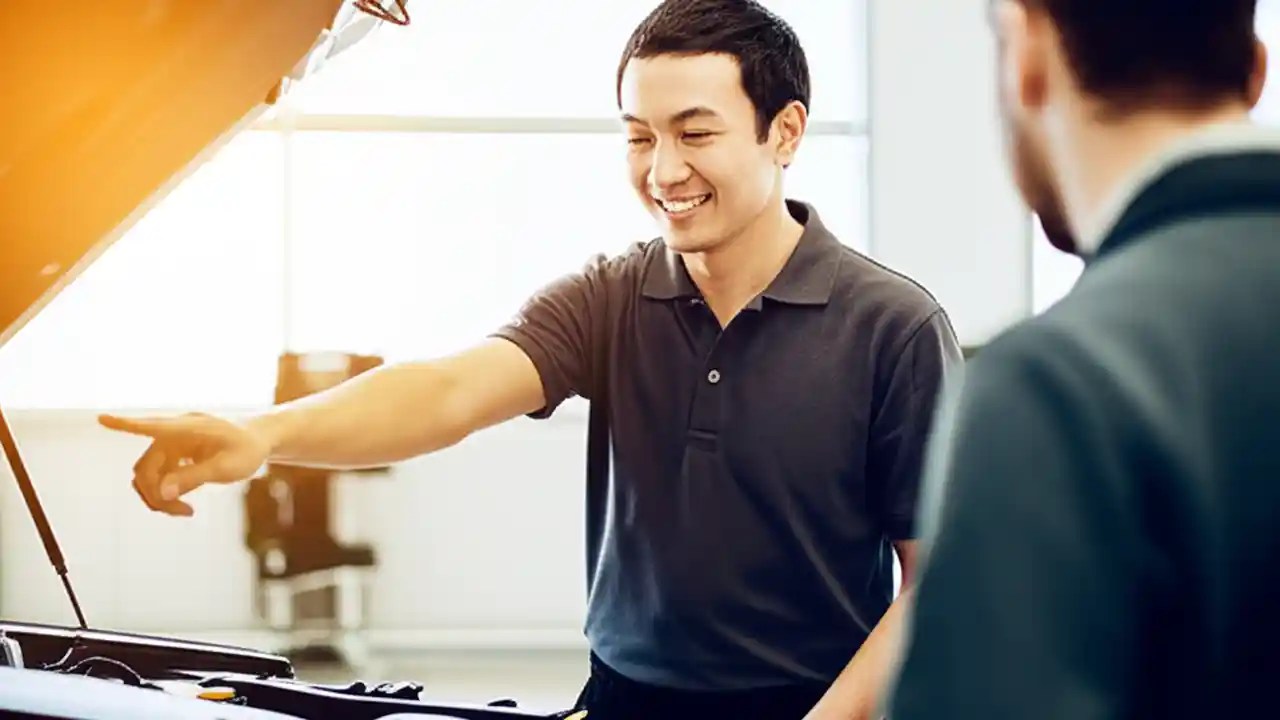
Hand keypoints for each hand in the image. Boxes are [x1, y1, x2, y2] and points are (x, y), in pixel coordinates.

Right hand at [98, 412, 273, 516]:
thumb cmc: (246, 450)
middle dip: (155, 494)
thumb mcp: (227, 467)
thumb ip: (195, 477)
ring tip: (186, 512)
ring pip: (148, 475)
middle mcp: (174, 434)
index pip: (152, 426)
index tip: (102, 419)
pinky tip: (183, 505)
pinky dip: (165, 492)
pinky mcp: (173, 454)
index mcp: (188, 429)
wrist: (258, 441)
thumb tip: (163, 492)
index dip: (126, 425)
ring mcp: (171, 444)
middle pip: (146, 467)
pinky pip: (157, 476)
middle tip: (184, 513)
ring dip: (158, 496)